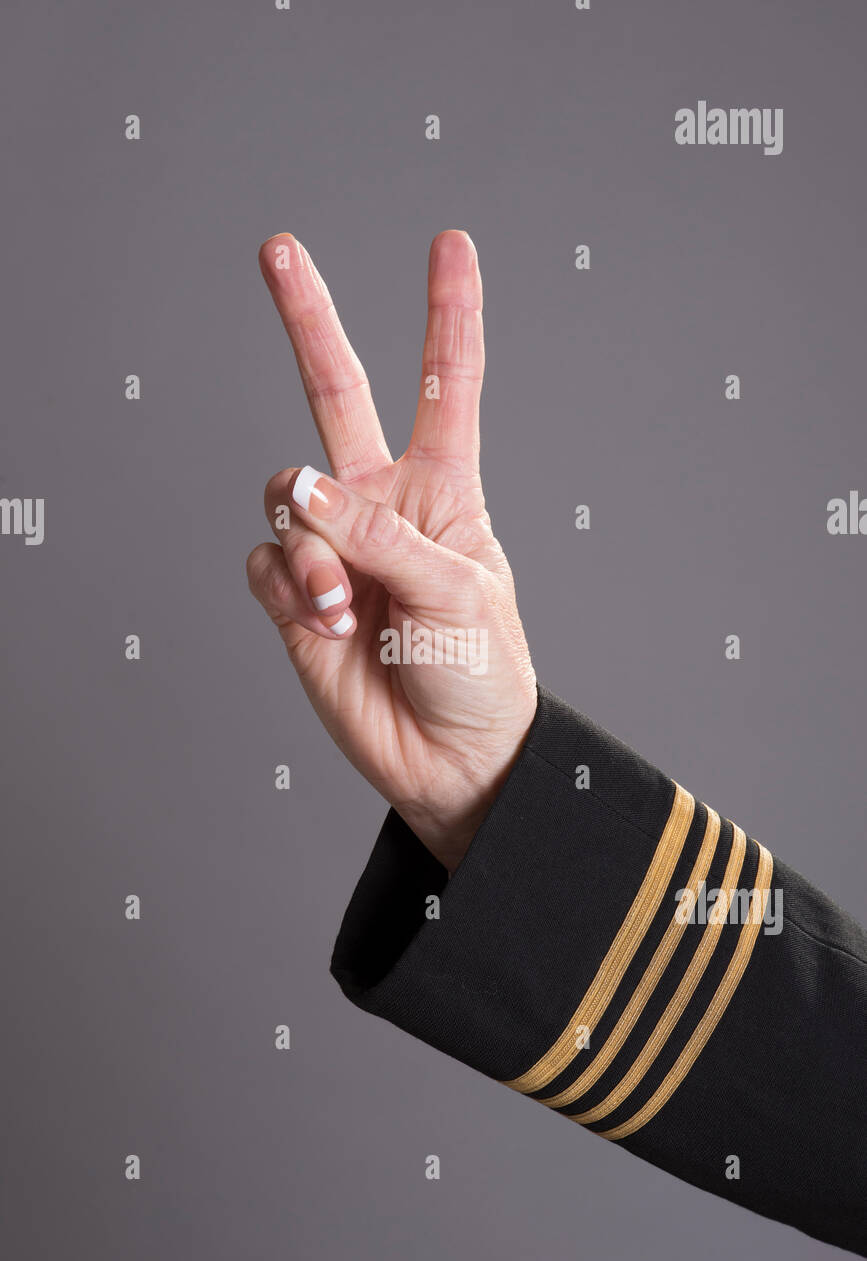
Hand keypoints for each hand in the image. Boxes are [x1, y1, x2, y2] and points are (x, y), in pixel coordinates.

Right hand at [246, 230, 536, 871]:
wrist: (452, 761)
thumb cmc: (482, 675)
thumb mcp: (459, 591)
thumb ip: (379, 531)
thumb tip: (298, 486)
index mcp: (444, 491)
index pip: (446, 385)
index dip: (447, 315)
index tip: (451, 245)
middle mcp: (381, 507)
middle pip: (335, 394)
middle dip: (307, 320)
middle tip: (278, 250)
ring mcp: (334, 550)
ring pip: (287, 496)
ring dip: (310, 546)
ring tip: (343, 603)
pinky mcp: (294, 599)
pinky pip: (266, 561)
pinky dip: (290, 586)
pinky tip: (324, 620)